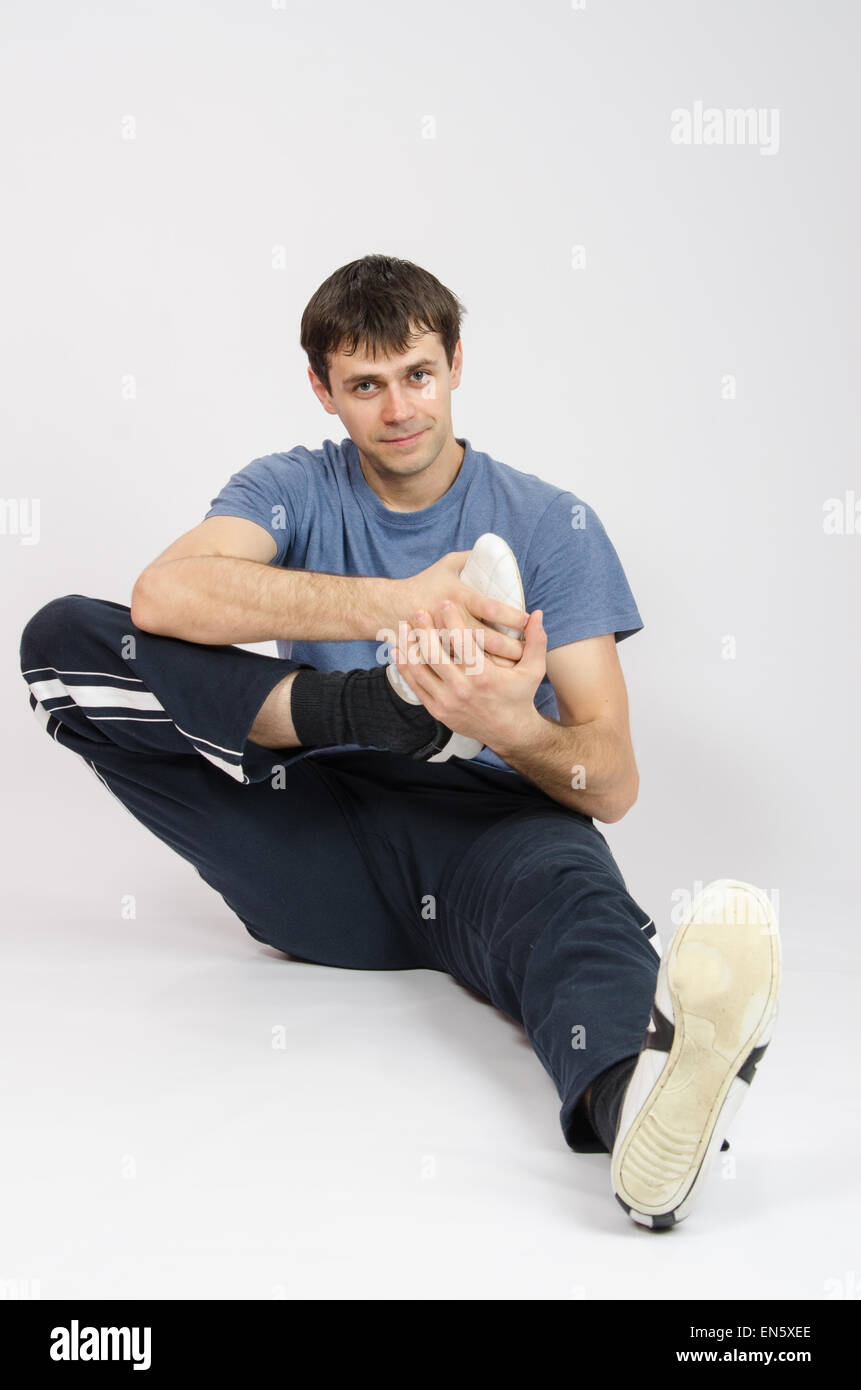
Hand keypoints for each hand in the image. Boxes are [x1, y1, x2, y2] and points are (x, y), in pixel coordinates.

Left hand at [393, 602, 547, 751]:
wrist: (510, 734)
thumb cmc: (521, 697)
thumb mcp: (533, 670)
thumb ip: (536, 641)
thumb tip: (538, 614)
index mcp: (485, 677)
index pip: (463, 643)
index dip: (452, 621)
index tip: (445, 602)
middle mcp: (463, 690)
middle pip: (435, 655)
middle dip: (424, 630)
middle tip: (418, 610)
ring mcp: (447, 702)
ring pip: (421, 670)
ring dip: (410, 647)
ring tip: (402, 627)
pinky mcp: (438, 711)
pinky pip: (416, 686)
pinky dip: (405, 668)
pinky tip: (398, 651)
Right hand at [396, 551, 527, 666]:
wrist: (388, 607)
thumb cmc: (425, 584)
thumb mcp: (447, 565)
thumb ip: (470, 558)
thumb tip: (495, 555)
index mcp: (458, 596)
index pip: (491, 608)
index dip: (513, 616)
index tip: (527, 620)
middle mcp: (452, 619)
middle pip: (487, 639)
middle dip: (509, 647)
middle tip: (525, 652)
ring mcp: (443, 641)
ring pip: (475, 657)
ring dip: (495, 663)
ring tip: (514, 666)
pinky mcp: (435, 656)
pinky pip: (460, 668)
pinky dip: (477, 672)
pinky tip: (492, 677)